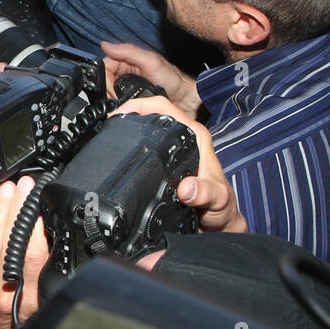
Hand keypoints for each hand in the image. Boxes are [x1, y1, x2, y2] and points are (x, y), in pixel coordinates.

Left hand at [0, 176, 49, 328]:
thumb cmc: (28, 321)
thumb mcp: (47, 300)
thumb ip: (49, 272)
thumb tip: (51, 234)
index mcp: (30, 297)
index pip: (32, 256)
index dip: (34, 227)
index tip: (39, 204)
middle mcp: (5, 294)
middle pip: (8, 243)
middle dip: (16, 209)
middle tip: (23, 187)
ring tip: (6, 192)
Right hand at [101, 40, 201, 114]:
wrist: (186, 100)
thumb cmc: (172, 79)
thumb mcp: (150, 62)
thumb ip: (129, 52)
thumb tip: (106, 45)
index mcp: (128, 60)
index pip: (106, 64)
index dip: (104, 75)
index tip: (110, 86)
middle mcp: (127, 73)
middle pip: (106, 79)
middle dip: (107, 89)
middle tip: (115, 97)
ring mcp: (129, 87)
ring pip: (110, 92)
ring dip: (112, 98)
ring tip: (120, 103)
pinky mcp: (132, 100)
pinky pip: (118, 103)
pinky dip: (118, 106)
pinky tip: (124, 108)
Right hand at [110, 95, 246, 231]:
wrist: (220, 222)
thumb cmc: (223, 209)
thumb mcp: (217, 200)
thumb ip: (205, 193)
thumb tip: (187, 188)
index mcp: (196, 137)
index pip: (164, 108)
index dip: (140, 105)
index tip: (119, 114)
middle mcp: (185, 139)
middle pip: (151, 114)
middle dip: (127, 114)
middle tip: (106, 124)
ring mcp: (175, 150)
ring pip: (147, 129)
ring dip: (128, 129)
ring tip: (106, 134)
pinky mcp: (167, 163)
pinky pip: (146, 148)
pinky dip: (131, 147)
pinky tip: (119, 154)